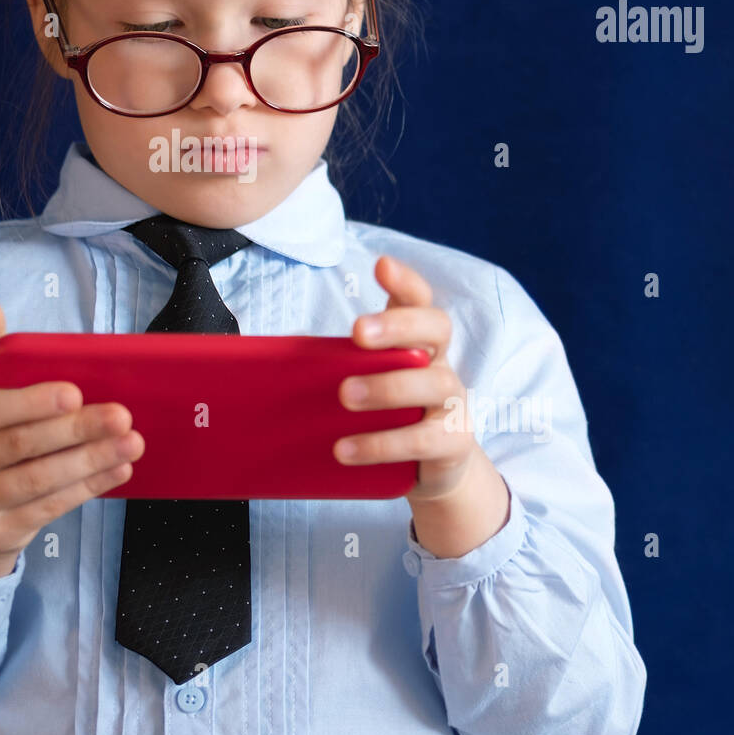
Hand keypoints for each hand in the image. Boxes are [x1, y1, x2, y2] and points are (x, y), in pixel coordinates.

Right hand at [0, 296, 143, 577]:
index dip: (30, 402)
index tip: (75, 392)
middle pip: (18, 446)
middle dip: (75, 430)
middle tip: (121, 415)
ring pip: (38, 481)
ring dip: (91, 460)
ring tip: (132, 442)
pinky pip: (49, 508)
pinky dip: (88, 488)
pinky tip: (118, 470)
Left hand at [333, 254, 478, 507]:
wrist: (433, 470)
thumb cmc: (390, 414)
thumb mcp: (366, 382)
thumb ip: (338, 364)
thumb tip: (279, 358)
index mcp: (419, 341)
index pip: (419, 301)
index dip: (405, 281)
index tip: (381, 264)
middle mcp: (442, 363)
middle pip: (437, 329)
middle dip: (398, 326)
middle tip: (357, 331)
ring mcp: (454, 402)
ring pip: (435, 384)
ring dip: (387, 387)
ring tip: (345, 395)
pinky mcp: (453, 443)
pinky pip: (424, 440)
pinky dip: (382, 444)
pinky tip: (346, 448)